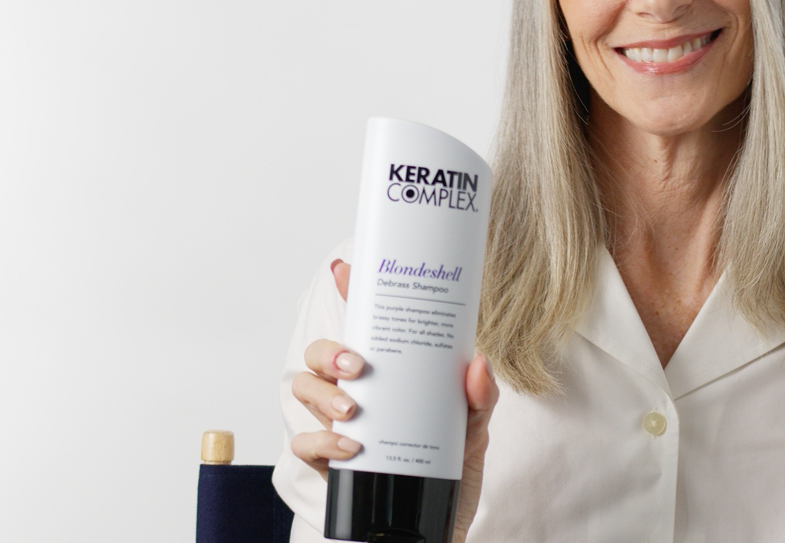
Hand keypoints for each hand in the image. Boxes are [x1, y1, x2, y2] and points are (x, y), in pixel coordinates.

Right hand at [286, 260, 499, 541]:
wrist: (437, 530)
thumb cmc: (451, 474)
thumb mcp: (473, 432)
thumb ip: (480, 398)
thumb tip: (478, 364)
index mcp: (389, 375)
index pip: (364, 326)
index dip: (350, 293)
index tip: (345, 268)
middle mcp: (358, 395)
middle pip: (321, 355)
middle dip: (331, 350)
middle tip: (358, 365)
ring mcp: (339, 428)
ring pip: (304, 390)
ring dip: (323, 394)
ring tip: (353, 409)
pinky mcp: (330, 464)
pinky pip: (305, 443)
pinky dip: (322, 441)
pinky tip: (350, 447)